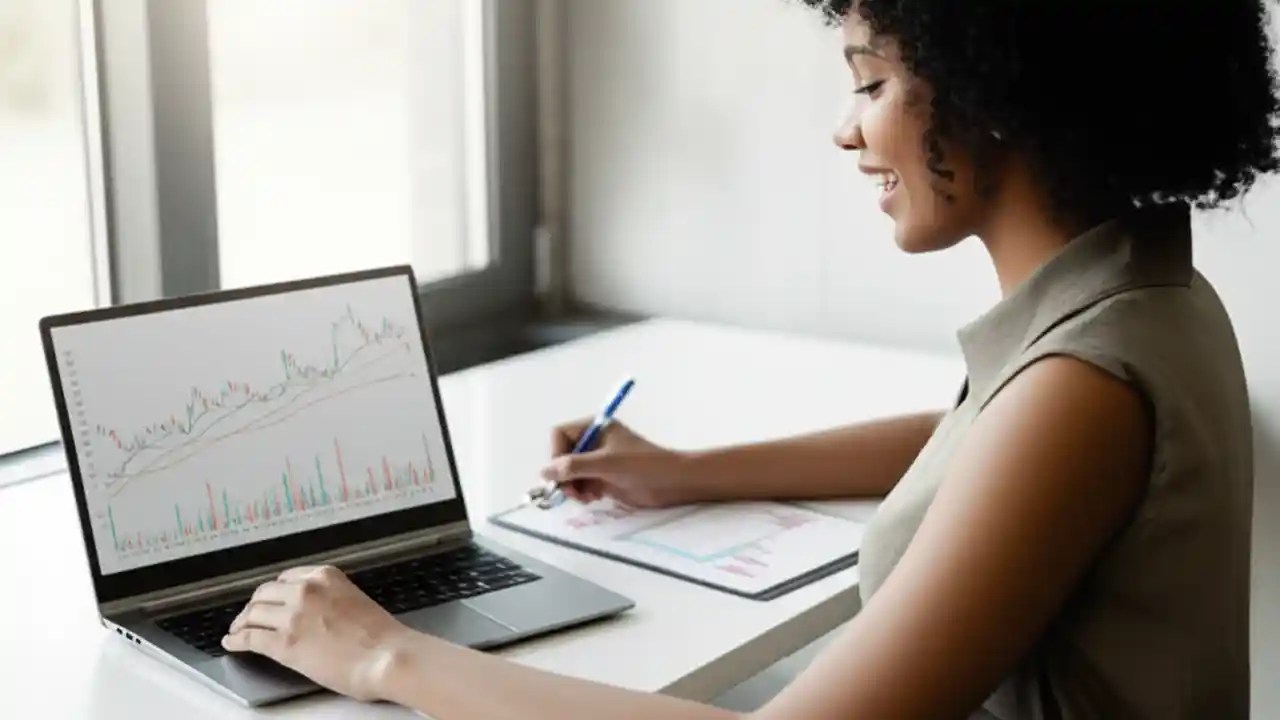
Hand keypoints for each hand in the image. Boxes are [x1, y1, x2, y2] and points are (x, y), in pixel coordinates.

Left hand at [221, 565, 414, 700]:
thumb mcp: (353, 600)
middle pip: (264, 593)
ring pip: (253, 614)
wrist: (387, 656)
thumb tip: (314, 615)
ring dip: (241, 623)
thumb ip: (329, 599)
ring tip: (236, 631)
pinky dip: (236, 640)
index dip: (273, 592)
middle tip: (250, 617)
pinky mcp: (283, 643)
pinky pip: (250, 637)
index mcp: (325, 576)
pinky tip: (231, 643)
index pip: (286, 578)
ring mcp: (292, 615)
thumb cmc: (381, 636)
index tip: (269, 600)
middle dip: (255, 606)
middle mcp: (305, 590)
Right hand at [541, 420, 694, 507]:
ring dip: (572, 487)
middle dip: (563, 474)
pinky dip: (582, 493)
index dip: (557, 453)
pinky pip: (581, 485)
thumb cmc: (643, 465)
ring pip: (570, 473)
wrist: (673, 482)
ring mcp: (598, 461)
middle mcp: (594, 442)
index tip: (563, 472)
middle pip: (562, 456)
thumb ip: (574, 466)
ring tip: (583, 498)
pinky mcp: (604, 478)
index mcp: (595, 427)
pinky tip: (593, 498)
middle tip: (571, 492)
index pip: (560, 434)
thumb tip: (544, 472)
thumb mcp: (606, 463)